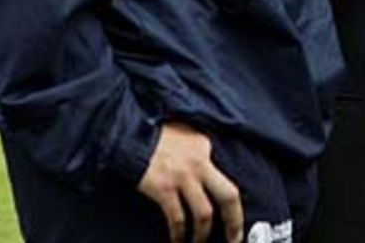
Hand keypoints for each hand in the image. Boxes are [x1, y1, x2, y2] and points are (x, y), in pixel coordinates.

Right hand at [138, 122, 242, 242]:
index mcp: (205, 149)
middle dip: (235, 222)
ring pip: (204, 214)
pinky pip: (177, 218)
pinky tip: (177, 240)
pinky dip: (179, 234)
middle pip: (228, 196)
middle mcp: (199, 163)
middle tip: (235, 240)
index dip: (233, 204)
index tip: (235, 221)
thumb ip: (199, 153)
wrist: (129, 133)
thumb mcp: (185, 137)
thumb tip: (207, 172)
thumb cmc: (155, 136)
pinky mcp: (163, 188)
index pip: (226, 179)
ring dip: (203, 235)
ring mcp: (182, 176)